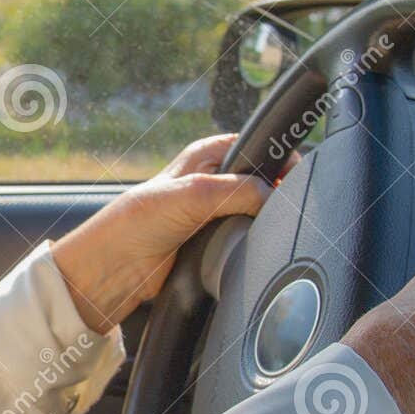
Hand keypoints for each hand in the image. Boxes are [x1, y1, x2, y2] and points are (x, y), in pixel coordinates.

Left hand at [52, 133, 278, 331]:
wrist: (117, 266)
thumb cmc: (139, 221)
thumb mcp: (196, 193)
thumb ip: (239, 190)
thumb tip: (273, 197)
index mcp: (206, 155)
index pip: (256, 146)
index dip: (278, 159)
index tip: (296, 177)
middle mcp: (212, 180)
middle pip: (261, 181)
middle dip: (275, 193)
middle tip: (286, 206)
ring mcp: (214, 213)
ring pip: (256, 212)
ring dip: (263, 221)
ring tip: (269, 228)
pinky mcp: (214, 241)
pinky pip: (245, 238)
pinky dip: (252, 242)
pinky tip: (255, 245)